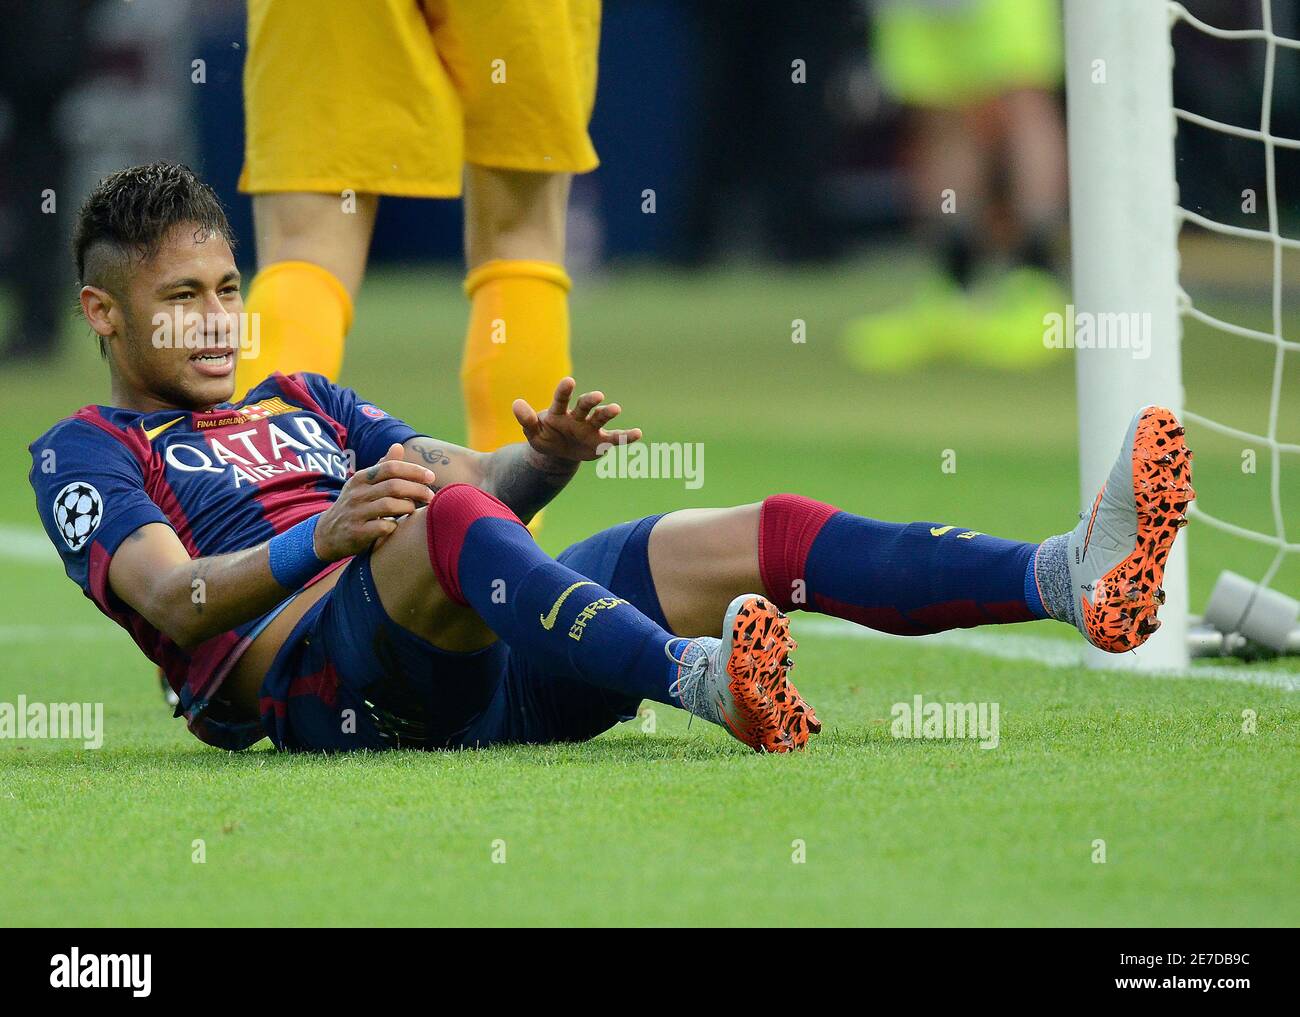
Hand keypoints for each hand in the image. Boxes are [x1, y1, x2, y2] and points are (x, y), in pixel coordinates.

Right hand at [313, 443, 434, 559]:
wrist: (327, 534)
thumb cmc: (355, 506)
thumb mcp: (363, 485)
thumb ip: (382, 467)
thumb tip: (398, 446)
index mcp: (361, 478)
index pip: (391, 467)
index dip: (414, 470)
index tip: (430, 477)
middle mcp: (357, 493)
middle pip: (394, 486)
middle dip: (417, 489)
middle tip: (430, 496)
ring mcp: (356, 513)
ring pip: (390, 505)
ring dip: (408, 506)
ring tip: (414, 509)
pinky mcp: (357, 533)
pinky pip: (383, 527)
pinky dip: (395, 526)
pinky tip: (398, 525)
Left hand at [512, 378, 642, 463]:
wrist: (557, 453)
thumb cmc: (545, 437)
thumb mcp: (532, 432)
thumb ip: (526, 419)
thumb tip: (516, 404)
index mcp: (559, 412)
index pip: (561, 399)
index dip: (564, 390)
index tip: (569, 381)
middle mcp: (577, 417)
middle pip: (584, 405)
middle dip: (590, 400)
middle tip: (598, 396)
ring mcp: (590, 428)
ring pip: (601, 418)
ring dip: (608, 413)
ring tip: (616, 408)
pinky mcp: (601, 441)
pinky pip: (615, 438)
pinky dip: (627, 436)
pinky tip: (638, 433)